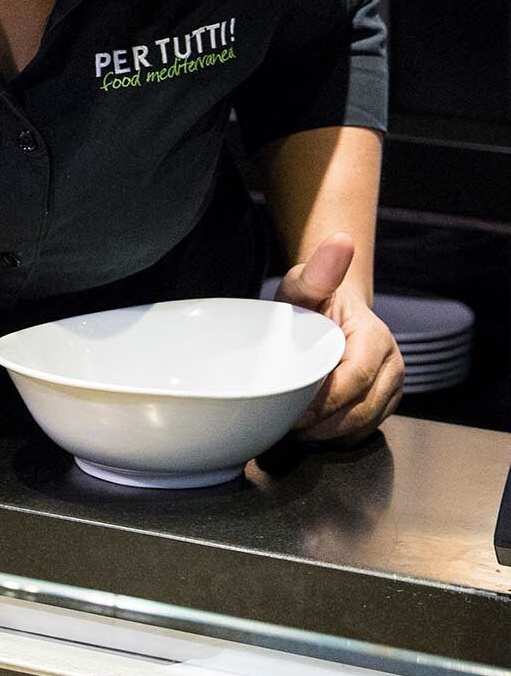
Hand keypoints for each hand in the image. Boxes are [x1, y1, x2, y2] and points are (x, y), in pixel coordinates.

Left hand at [280, 233, 402, 440]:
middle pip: (361, 409)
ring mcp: (390, 387)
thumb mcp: (305, 282)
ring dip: (328, 434)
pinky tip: (310, 430)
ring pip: (364, 424)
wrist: (330, 310)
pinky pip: (362, 429)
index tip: (290, 412)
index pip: (354, 379)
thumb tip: (340, 241)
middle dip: (323, 425)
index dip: (322, 401)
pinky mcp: (382, 402)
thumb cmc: (313, 298)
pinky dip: (336, 435)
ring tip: (293, 430)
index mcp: (375, 338)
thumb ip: (318, 269)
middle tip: (285, 427)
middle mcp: (391, 365)